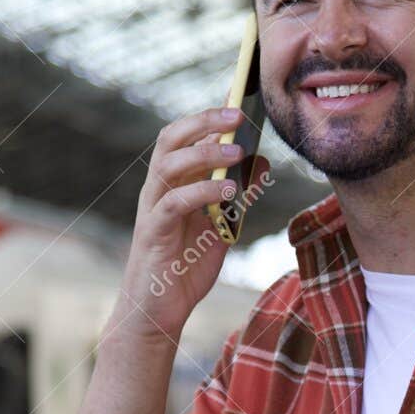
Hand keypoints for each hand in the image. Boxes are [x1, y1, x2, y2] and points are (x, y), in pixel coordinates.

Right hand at [121, 106, 269, 340]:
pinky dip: (201, 192)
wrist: (160, 312)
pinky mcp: (152, 233)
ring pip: (169, 164)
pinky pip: (173, 203)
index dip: (209, 118)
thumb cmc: (186, 268)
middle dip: (203, 122)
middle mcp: (159, 190)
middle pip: (171, 139)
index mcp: (174, 183)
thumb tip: (262, 162)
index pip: (185, 137)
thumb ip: (238, 196)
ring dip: (204, 153)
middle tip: (237, 114)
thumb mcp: (222, 228)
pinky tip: (228, 191)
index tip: (239, 101)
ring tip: (238, 151)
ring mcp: (153, 209)